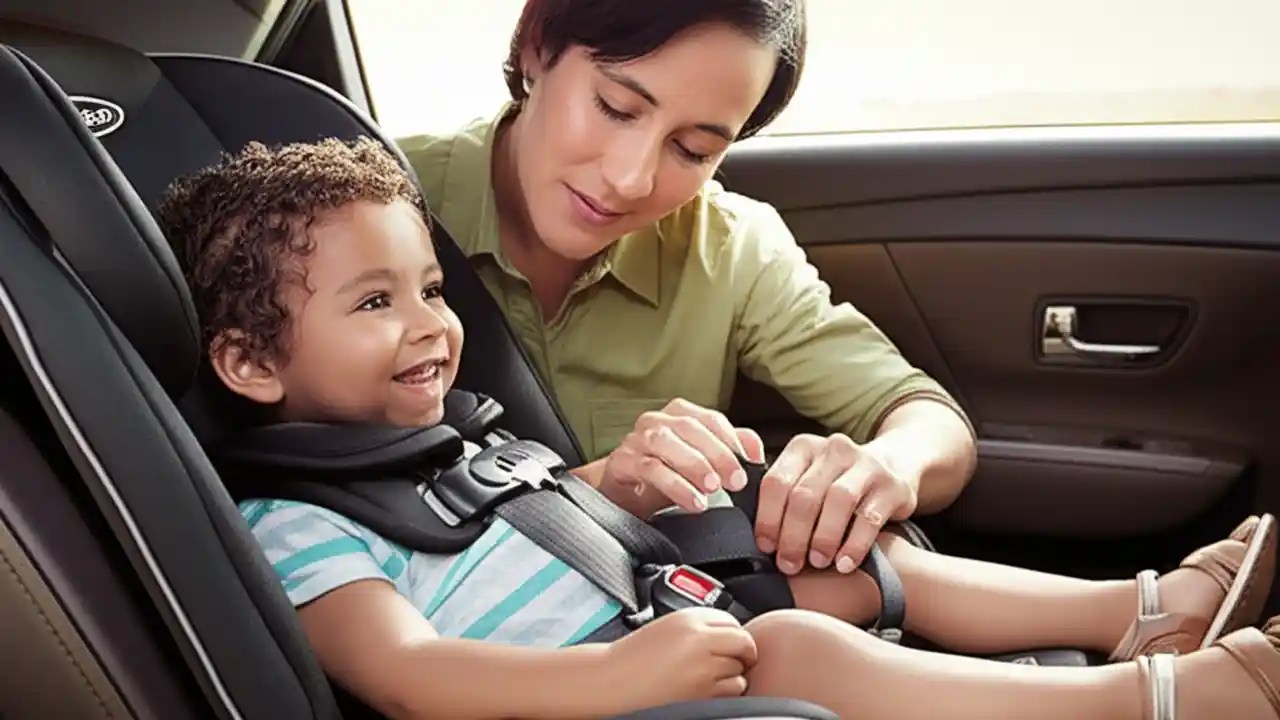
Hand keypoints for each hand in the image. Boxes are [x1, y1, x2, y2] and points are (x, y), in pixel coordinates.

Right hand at [602, 398, 764, 512]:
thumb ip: (728, 451)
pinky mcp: (622, 462)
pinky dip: (675, 486)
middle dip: (718, 455)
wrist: (623, 494)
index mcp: (678, 414)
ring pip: (666, 443)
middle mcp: (656, 421)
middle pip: (690, 428)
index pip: (711, 419)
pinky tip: (693, 502)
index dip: (732, 441)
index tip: (750, 466)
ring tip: (713, 489)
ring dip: (694, 465)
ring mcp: (636, 439)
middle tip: (736, 482)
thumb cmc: (663, 474)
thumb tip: (756, 454)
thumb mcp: (699, 462)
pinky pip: (650, 469)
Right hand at [602, 608, 756, 711]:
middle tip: (735, 658)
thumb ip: (700, 624)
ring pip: (740, 669)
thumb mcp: (669, 625)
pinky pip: (732, 690)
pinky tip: (708, 688)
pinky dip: (727, 691)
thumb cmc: (636, 655)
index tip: (730, 641)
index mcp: (689, 619)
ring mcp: (703, 668)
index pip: (732, 621)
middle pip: (743, 642)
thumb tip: (731, 632)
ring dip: (733, 673)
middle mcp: (699, 640)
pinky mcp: (703, 694)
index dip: (733, 632)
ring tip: (713, 675)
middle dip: (743, 651)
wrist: (615, 680)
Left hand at [754, 434, 916, 574]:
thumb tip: (743, 528)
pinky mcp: (892, 486)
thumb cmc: (837, 480)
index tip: (765, 547)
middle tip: (788, 564)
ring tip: (817, 562)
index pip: (776, 481)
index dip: (767, 518)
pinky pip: (870, 518)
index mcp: (804, 447)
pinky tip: (845, 564)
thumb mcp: (808, 474)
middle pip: (805, 495)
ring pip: (837, 501)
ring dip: (822, 538)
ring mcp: (866, 465)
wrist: (896, 464)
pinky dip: (854, 544)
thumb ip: (781, 492)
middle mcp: (834, 449)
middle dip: (792, 535)